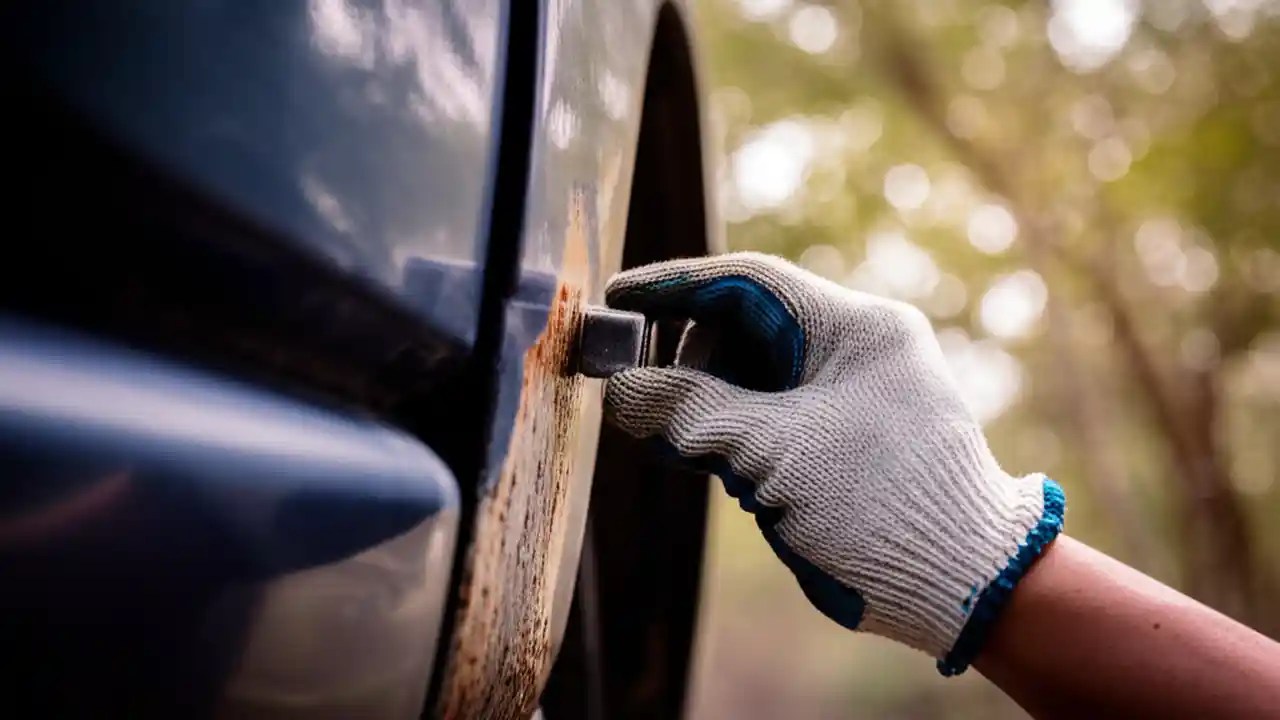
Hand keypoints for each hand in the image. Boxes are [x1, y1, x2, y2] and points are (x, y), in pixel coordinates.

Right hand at [603, 252, 1063, 674]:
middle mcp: (852, 348)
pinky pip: (764, 415)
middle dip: (687, 361)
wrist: (963, 582)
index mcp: (854, 328)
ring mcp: (845, 392)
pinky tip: (702, 459)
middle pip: (742, 330)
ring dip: (704, 406)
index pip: (748, 283)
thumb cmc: (882, 505)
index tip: (618, 295)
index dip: (675, 286)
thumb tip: (620, 390)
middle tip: (640, 397)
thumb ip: (692, 413)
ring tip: (675, 444)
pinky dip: (727, 434)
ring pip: (746, 377)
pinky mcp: (835, 434)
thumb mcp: (776, 453)